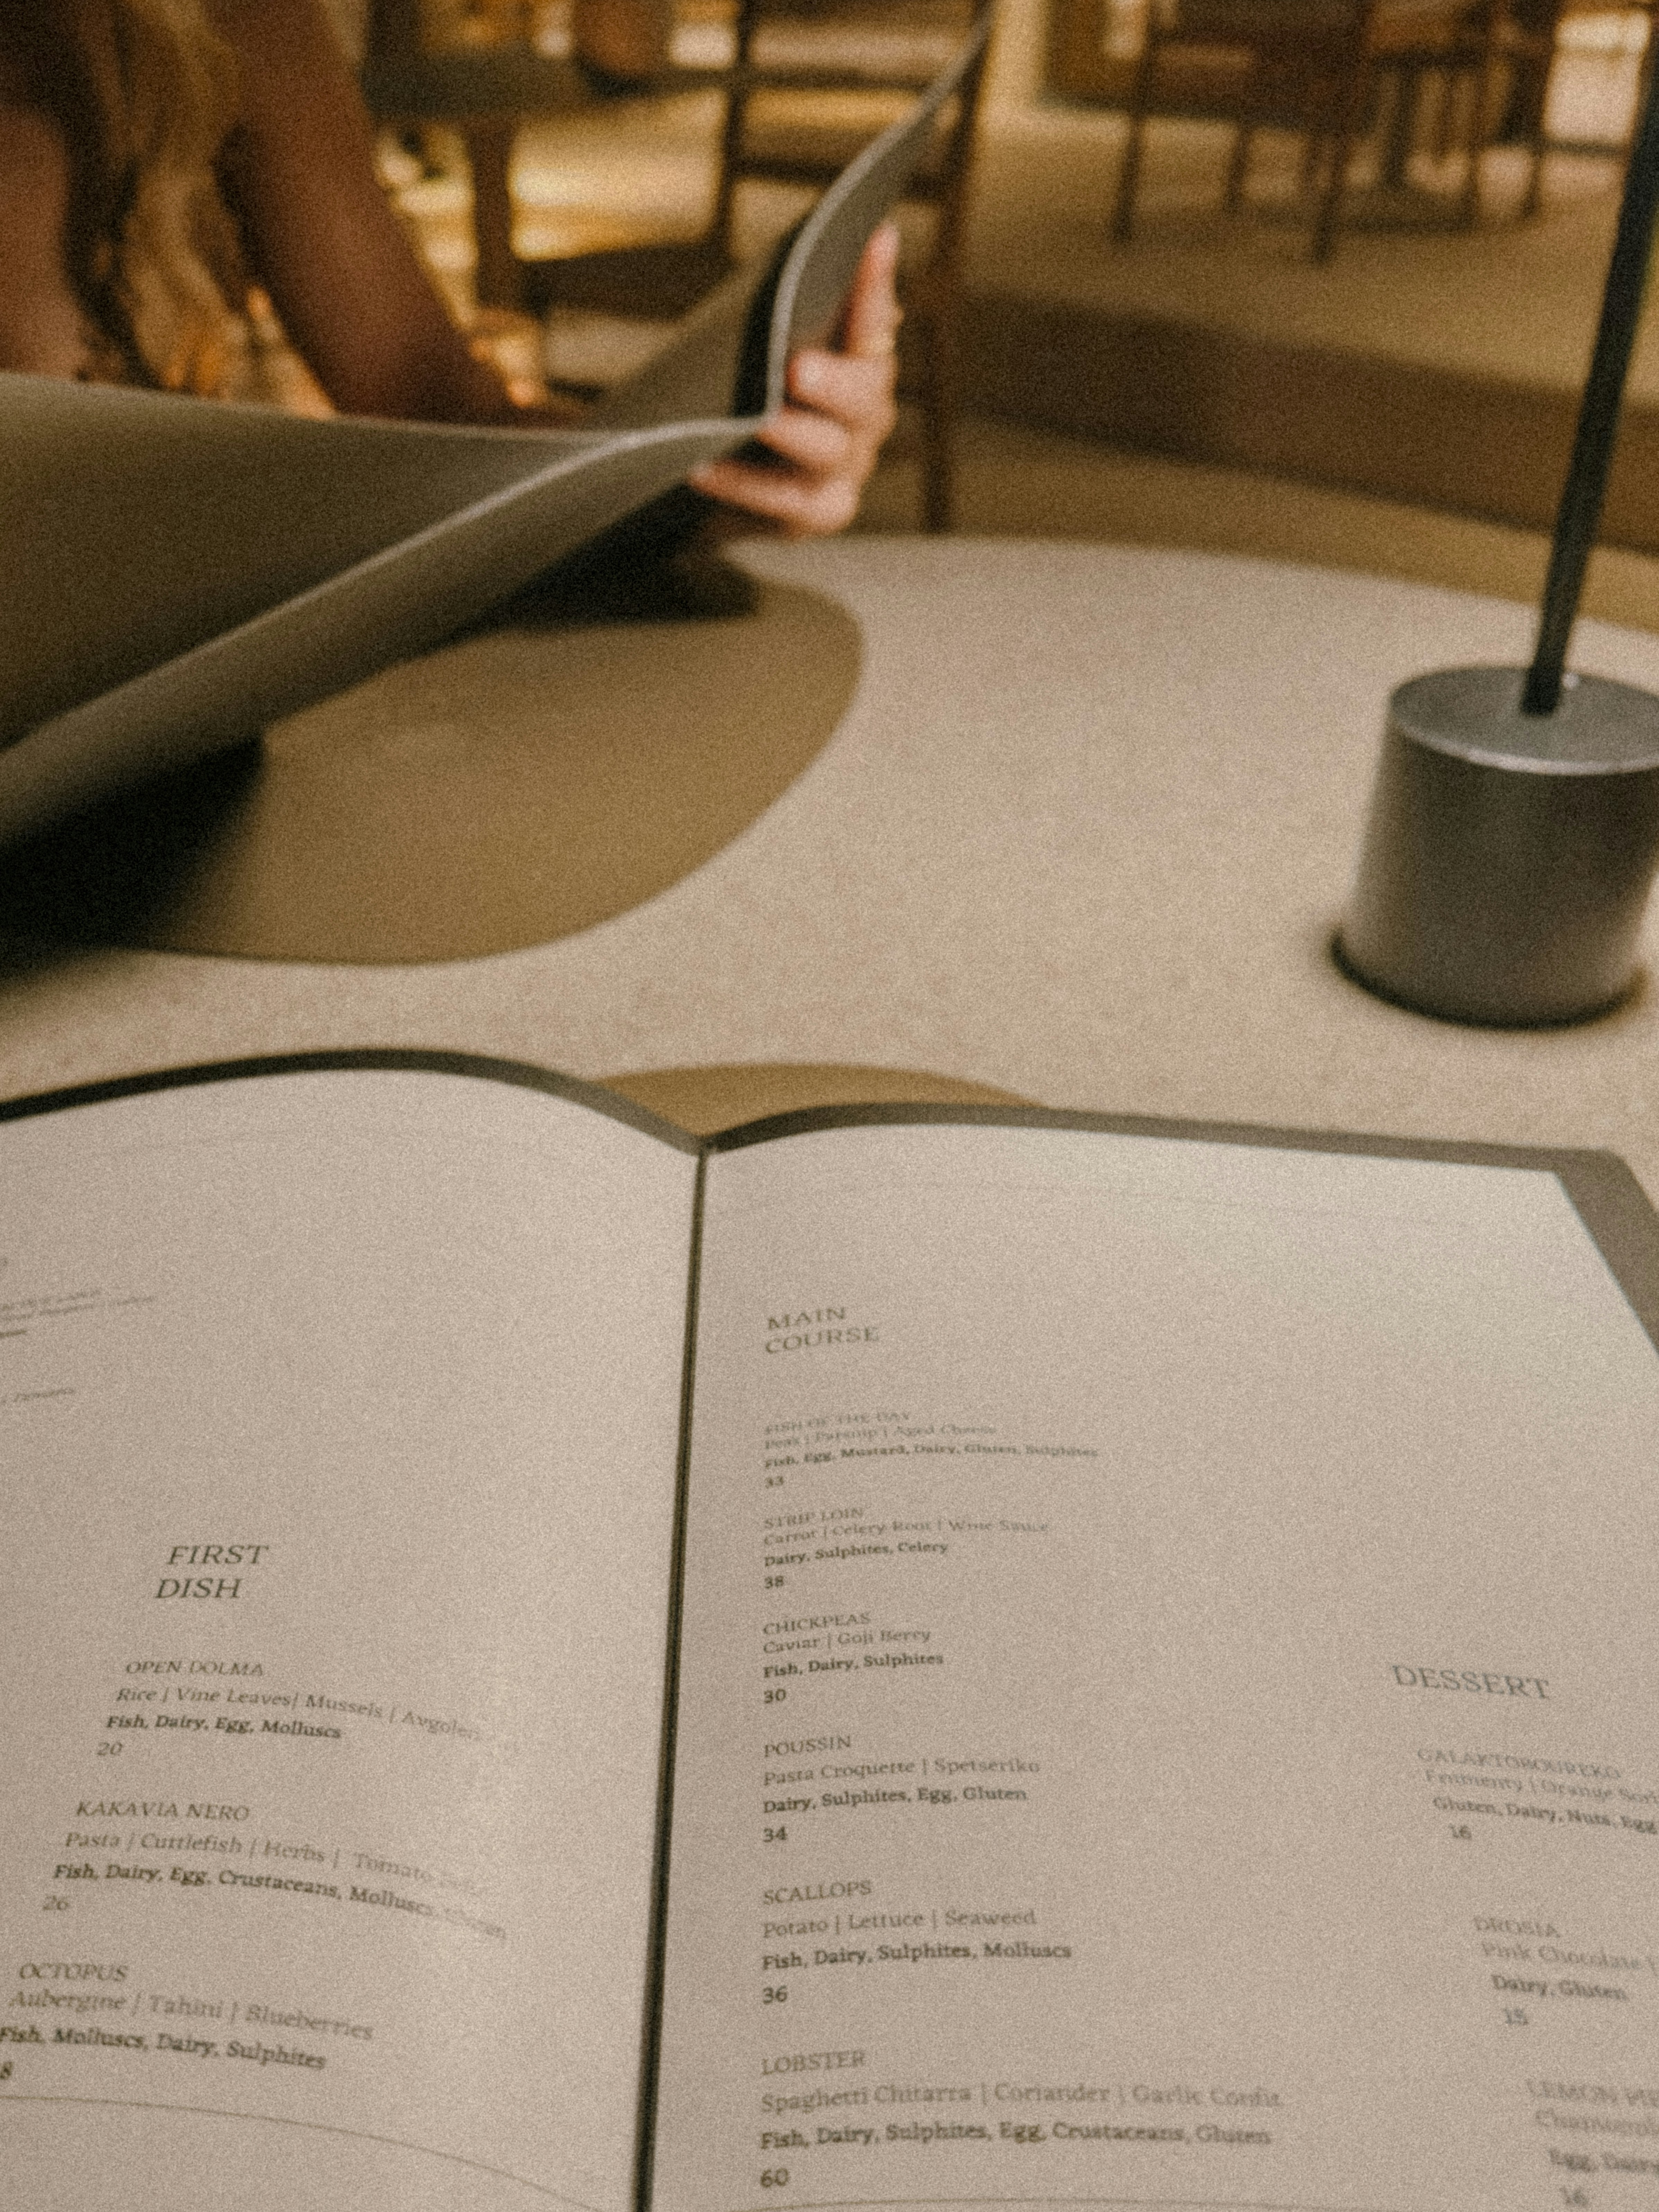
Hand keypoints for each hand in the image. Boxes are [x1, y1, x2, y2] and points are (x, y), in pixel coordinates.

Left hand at [689, 222, 900, 537]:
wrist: (719, 476)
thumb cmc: (749, 397)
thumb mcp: (764, 344)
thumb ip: (793, 305)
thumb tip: (827, 248)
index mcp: (862, 368)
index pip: (873, 320)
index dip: (874, 284)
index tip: (873, 236)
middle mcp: (865, 421)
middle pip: (865, 400)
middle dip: (835, 382)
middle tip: (799, 370)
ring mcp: (844, 471)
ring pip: (828, 453)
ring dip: (792, 435)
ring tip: (758, 420)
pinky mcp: (814, 514)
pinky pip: (783, 502)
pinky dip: (742, 485)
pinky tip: (702, 468)